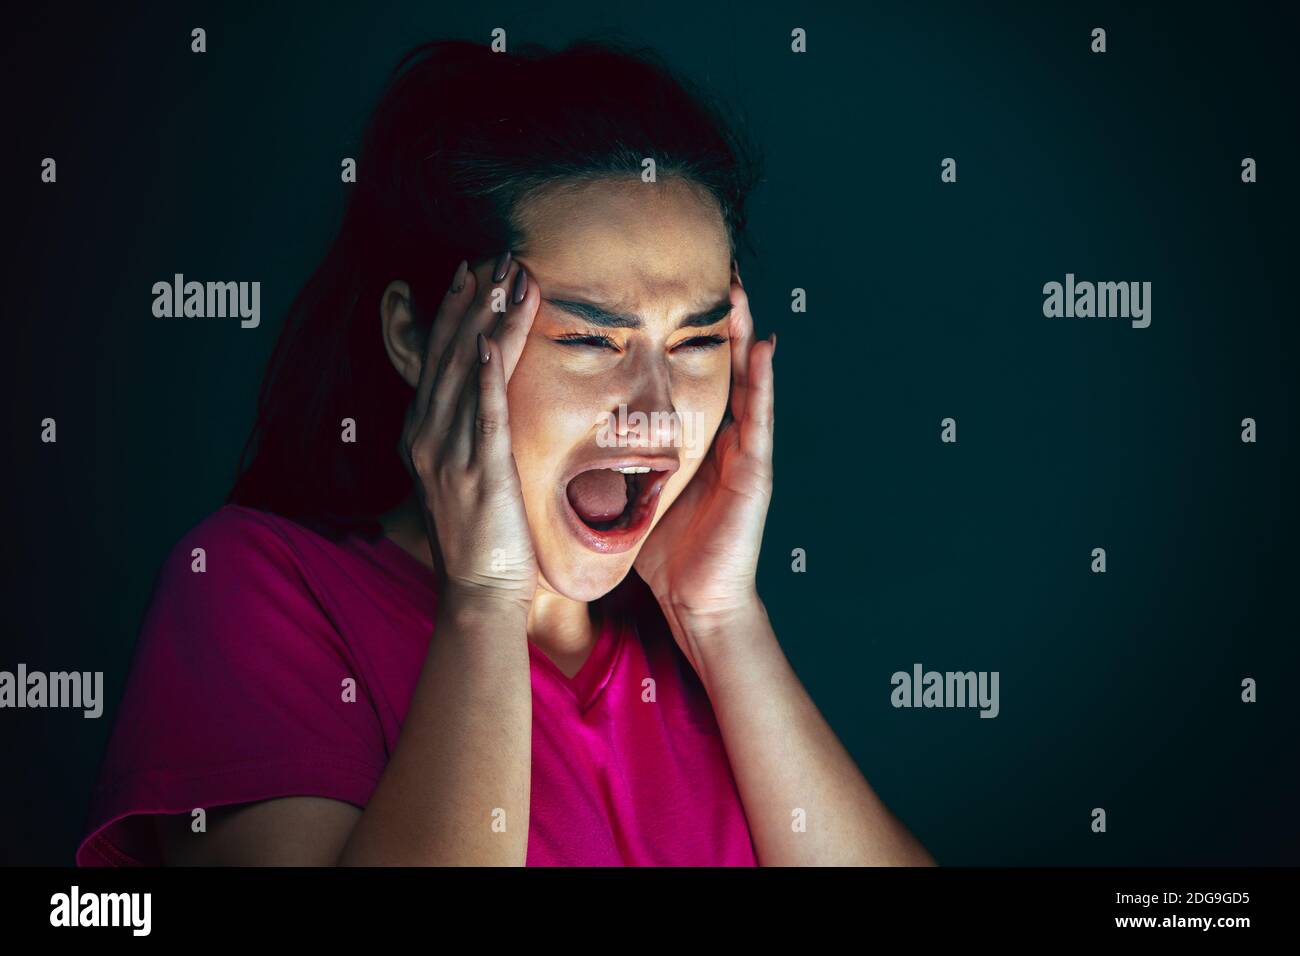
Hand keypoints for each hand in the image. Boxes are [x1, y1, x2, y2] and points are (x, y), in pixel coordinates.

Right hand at [400, 253, 539, 615]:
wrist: (480, 591)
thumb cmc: (482, 535)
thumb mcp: (462, 474)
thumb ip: (467, 433)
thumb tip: (482, 397)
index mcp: (421, 434)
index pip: (436, 358)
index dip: (454, 311)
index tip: (473, 270)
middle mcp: (426, 437)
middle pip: (448, 353)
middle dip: (473, 300)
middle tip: (496, 254)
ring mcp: (449, 454)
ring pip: (466, 372)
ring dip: (488, 320)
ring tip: (509, 276)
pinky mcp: (480, 473)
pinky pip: (482, 413)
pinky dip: (486, 373)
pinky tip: (493, 338)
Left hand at [634, 263, 774, 647]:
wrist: (696, 601)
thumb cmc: (665, 553)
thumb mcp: (630, 494)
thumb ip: (609, 465)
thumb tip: (558, 443)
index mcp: (691, 442)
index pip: (684, 378)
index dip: (676, 337)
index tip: (659, 294)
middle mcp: (723, 439)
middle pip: (720, 368)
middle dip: (715, 321)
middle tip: (709, 271)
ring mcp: (745, 452)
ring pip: (746, 381)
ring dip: (743, 334)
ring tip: (737, 291)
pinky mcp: (755, 471)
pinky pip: (761, 418)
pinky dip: (763, 381)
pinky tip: (763, 346)